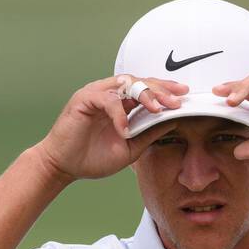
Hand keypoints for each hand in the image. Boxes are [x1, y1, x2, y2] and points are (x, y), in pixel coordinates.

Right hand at [35, 75, 187, 180]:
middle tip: (176, 100)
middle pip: (140, 81)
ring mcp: (96, 93)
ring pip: (126, 84)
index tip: (184, 95)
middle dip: (160, 89)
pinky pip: (107, 100)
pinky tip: (124, 130)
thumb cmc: (93, 158)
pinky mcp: (83, 99)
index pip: (147, 89)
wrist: (64, 166)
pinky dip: (118, 114)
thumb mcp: (130, 148)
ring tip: (157, 109)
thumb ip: (149, 133)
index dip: (165, 90)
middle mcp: (110, 93)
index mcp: (121, 103)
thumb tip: (174, 121)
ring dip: (144, 95)